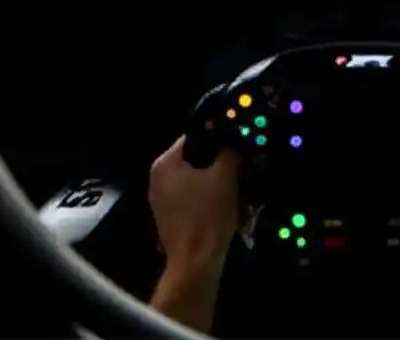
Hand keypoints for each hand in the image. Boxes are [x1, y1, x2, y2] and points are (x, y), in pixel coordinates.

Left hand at [147, 136, 241, 331]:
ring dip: (216, 183)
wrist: (195, 262)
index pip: (195, 136)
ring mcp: (161, 199)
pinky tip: (227, 208)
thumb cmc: (208, 215)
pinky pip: (192, 199)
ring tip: (239, 190)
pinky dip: (209, 199)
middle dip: (219, 164)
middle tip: (242, 169)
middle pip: (195, 160)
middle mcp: (158, 178)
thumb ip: (230, 151)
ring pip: (195, 181)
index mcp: (165, 163)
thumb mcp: (225, 177)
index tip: (239, 144)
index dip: (219, 138)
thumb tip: (236, 139)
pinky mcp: (170, 217)